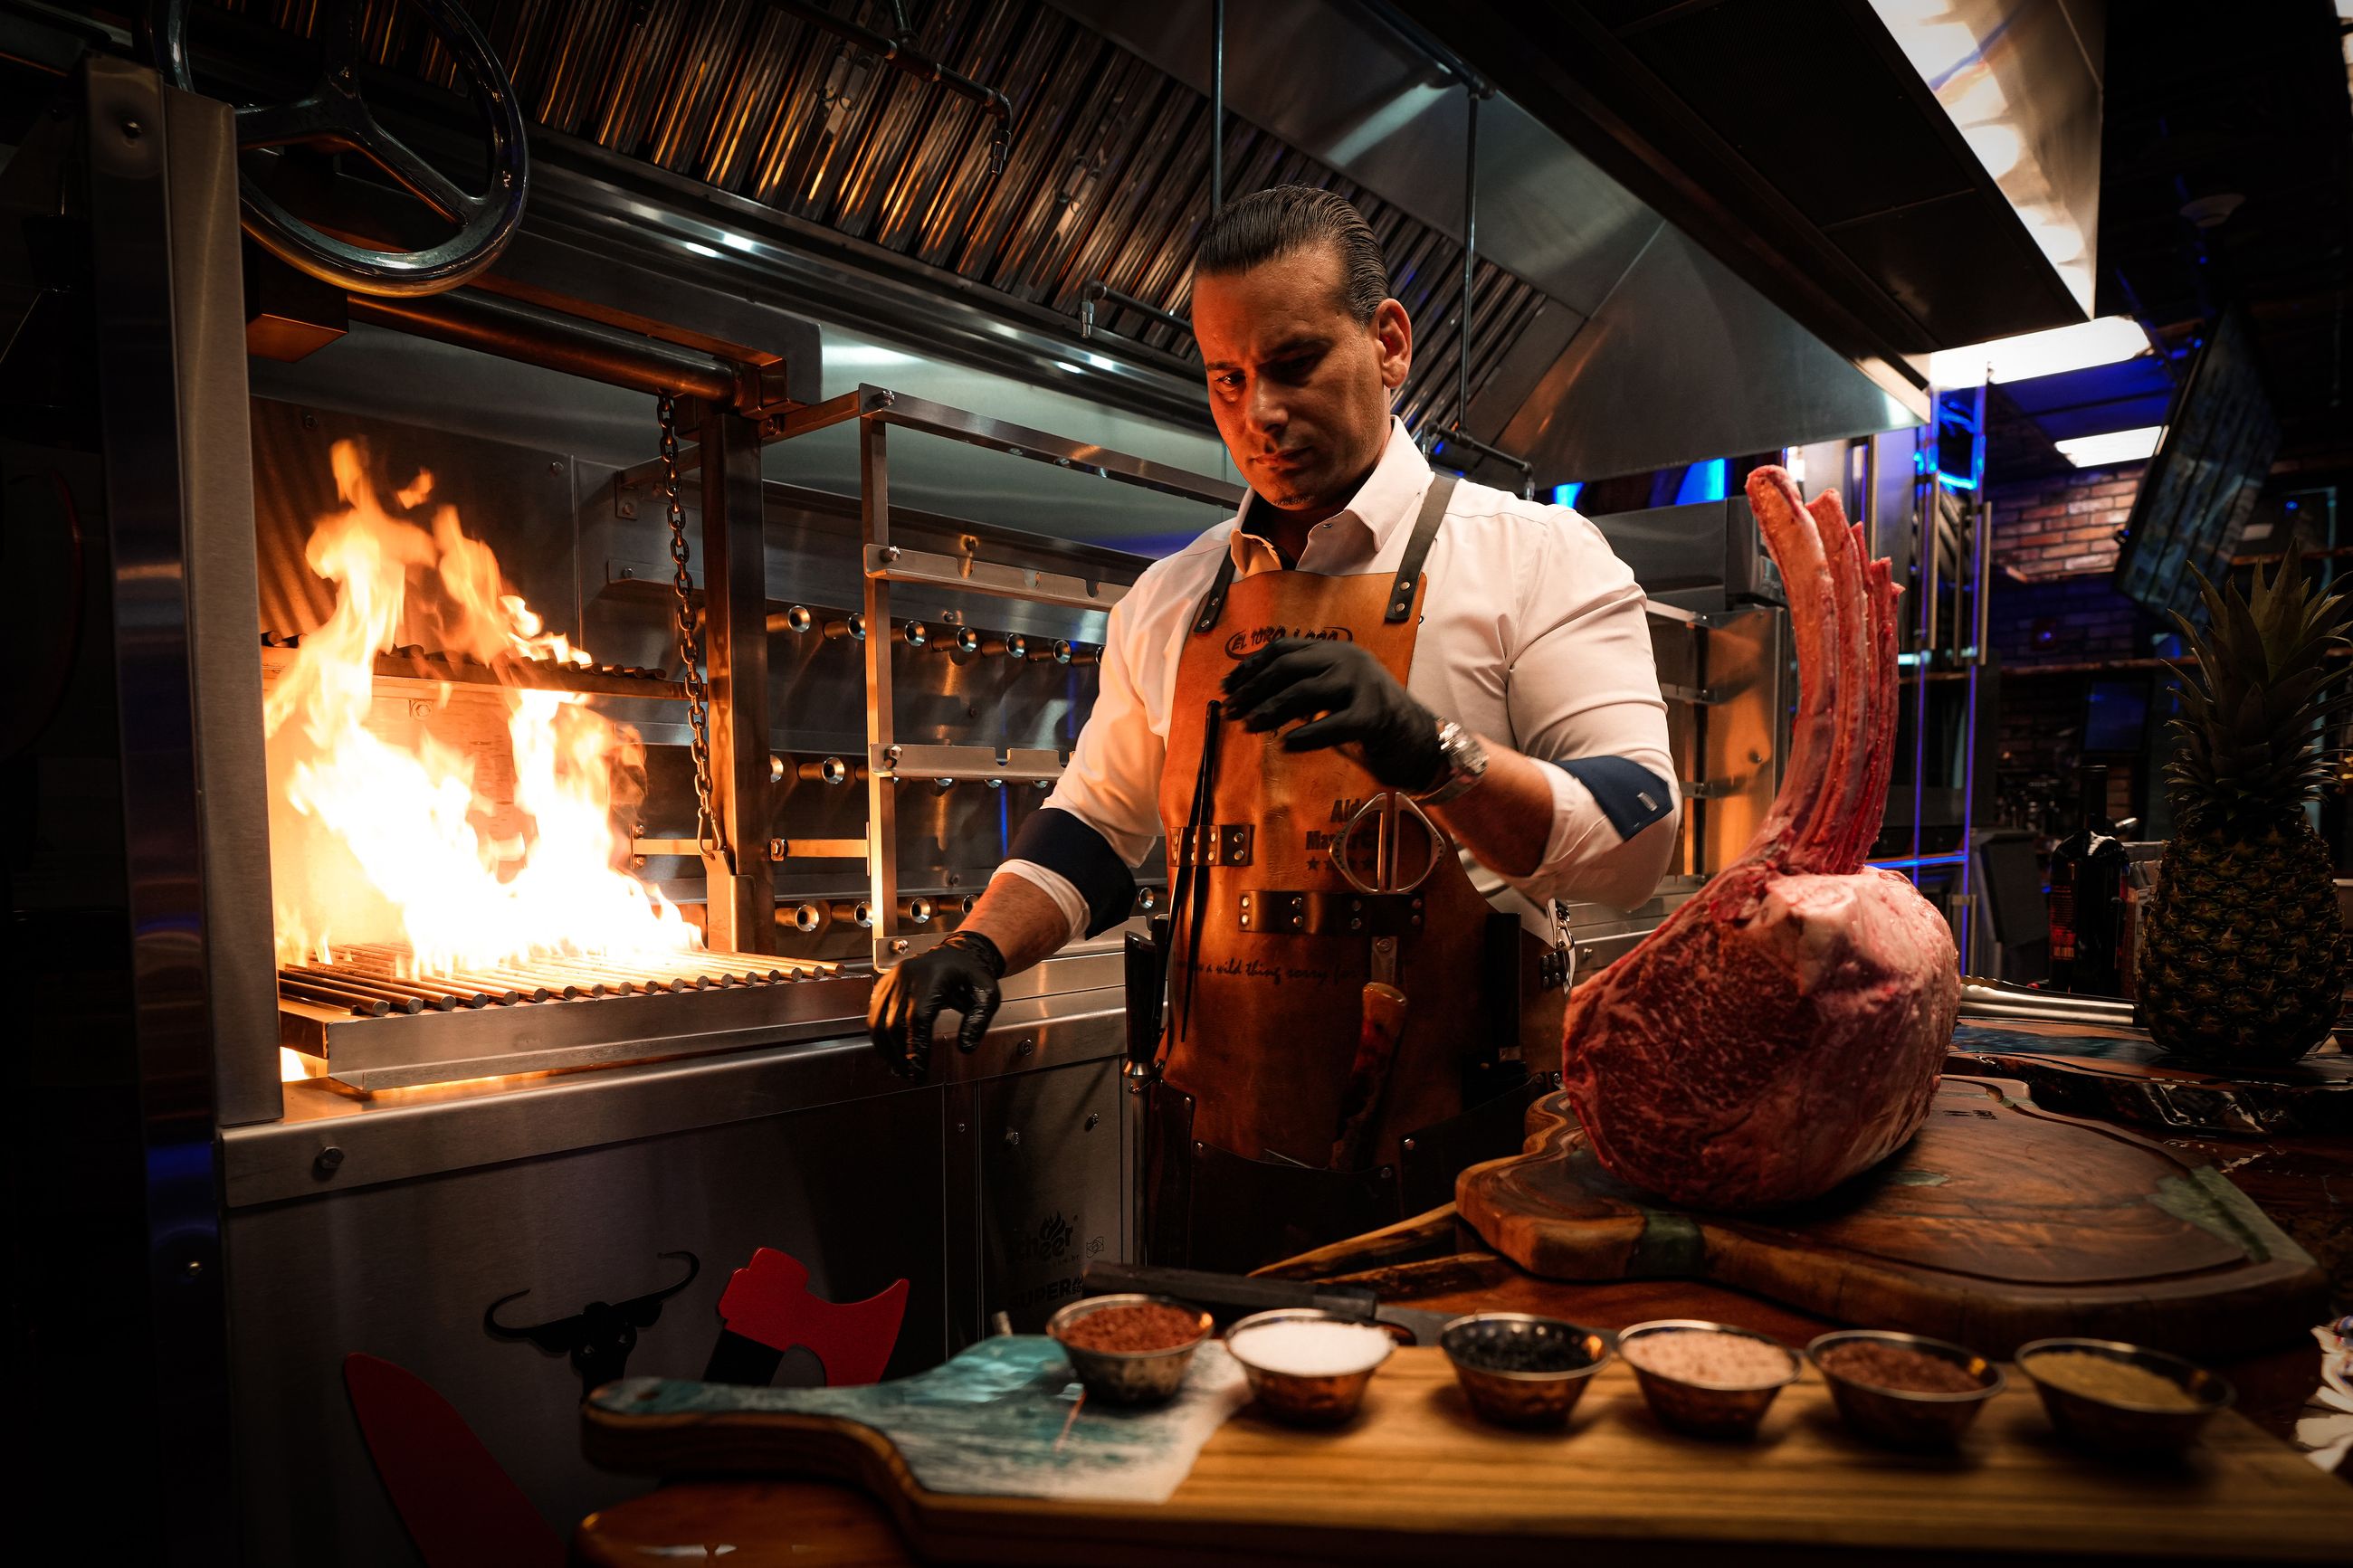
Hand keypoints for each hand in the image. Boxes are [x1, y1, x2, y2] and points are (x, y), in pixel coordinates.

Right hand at [866, 930, 1005, 1079]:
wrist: (955, 952)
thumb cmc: (970, 974)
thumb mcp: (987, 993)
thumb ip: (979, 1020)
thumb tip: (965, 1047)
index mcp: (933, 978)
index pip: (918, 1018)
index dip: (916, 1048)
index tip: (919, 1073)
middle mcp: (907, 977)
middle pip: (894, 1024)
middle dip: (901, 1055)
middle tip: (912, 1076)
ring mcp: (892, 980)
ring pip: (878, 1021)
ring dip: (887, 1051)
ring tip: (901, 1069)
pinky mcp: (883, 985)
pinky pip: (873, 1015)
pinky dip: (879, 1038)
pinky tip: (890, 1052)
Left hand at [1221, 637, 1442, 790]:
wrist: (1418, 740)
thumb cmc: (1368, 720)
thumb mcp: (1333, 695)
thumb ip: (1303, 688)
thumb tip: (1251, 697)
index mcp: (1336, 651)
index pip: (1283, 649)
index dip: (1250, 666)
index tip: (1227, 687)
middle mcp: (1349, 660)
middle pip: (1288, 667)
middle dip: (1253, 688)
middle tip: (1230, 710)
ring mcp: (1363, 685)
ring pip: (1305, 692)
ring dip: (1270, 710)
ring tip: (1249, 726)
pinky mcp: (1373, 716)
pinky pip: (1332, 724)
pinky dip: (1307, 735)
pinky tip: (1286, 745)